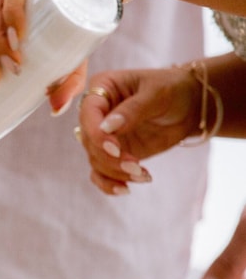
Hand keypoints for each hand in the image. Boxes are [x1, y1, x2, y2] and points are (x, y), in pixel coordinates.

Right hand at [76, 66, 200, 194]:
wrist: (189, 105)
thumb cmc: (173, 89)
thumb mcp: (157, 93)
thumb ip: (132, 110)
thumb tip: (107, 128)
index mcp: (102, 89)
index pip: (88, 113)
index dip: (97, 134)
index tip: (115, 148)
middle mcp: (97, 114)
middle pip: (90, 142)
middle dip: (110, 159)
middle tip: (136, 167)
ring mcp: (103, 136)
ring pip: (95, 160)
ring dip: (115, 173)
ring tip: (143, 175)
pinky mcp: (112, 154)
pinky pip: (101, 173)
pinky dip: (110, 184)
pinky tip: (126, 189)